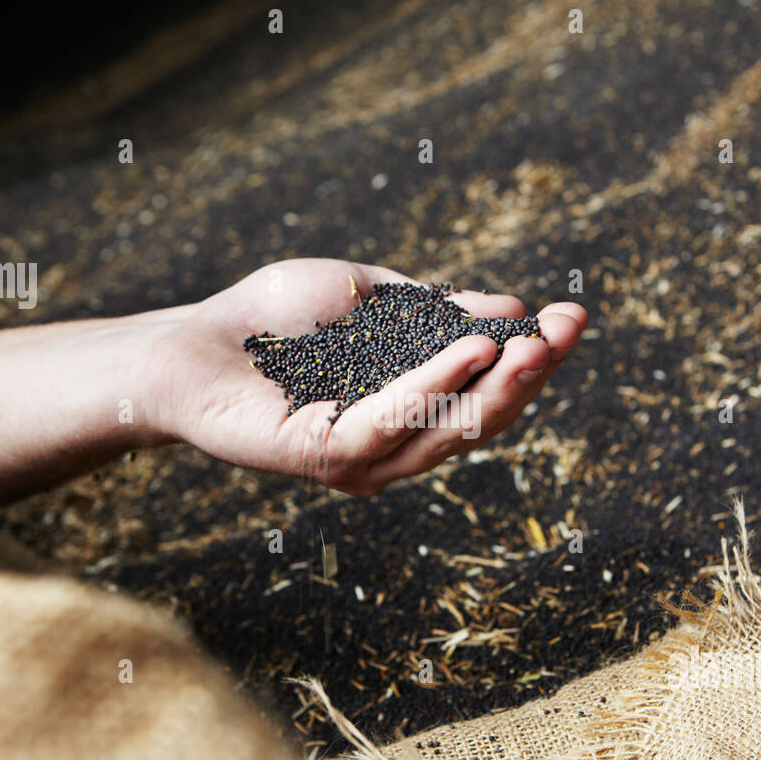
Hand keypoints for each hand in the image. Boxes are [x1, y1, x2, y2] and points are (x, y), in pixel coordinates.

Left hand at [146, 258, 585, 494]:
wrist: (188, 342)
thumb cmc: (271, 320)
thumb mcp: (370, 301)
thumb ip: (434, 311)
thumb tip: (508, 305)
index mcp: (409, 410)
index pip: (486, 393)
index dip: (532, 358)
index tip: (573, 315)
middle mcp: (394, 444)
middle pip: (480, 418)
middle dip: (531, 372)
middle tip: (570, 326)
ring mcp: (363, 458)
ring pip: (449, 427)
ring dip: (499, 383)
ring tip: (535, 339)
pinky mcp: (326, 456)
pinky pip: (393, 421)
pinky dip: (437, 383)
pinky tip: (474, 347)